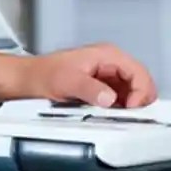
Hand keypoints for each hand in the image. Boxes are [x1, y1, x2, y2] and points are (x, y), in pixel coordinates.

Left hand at [3, 42, 158, 107]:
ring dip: (130, 106)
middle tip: (128, 116)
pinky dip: (121, 109)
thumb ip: (90, 89)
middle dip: (139, 100)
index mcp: (107, 55)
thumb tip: (110, 98)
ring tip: (116, 116)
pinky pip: (122, 99)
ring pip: (134, 93)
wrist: (28, 79)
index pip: (140, 73)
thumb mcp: (68, 81)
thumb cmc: (43, 74)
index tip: (132, 109)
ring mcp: (108, 75)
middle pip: (141, 83)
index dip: (141, 92)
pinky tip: (110, 115)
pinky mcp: (103, 87)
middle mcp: (111, 63)